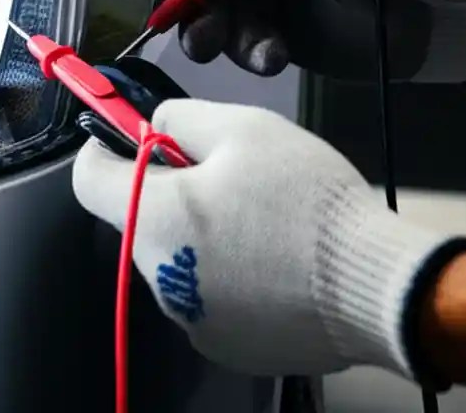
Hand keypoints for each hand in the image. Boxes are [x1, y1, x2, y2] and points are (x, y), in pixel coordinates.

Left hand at [73, 99, 465, 376]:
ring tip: (267, 222)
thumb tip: (154, 126)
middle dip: (173, 192)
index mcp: (152, 219)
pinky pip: (212, 298)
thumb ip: (180, 118)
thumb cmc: (307, 202)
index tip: (130, 136)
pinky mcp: (226, 346)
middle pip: (143, 220)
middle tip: (229, 175)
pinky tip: (279, 264)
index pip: (87, 180)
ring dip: (205, 236)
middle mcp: (157, 277)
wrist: (379, 288)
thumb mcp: (243, 128)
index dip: (103, 149)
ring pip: (180, 259)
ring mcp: (189, 318)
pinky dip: (233, 277)